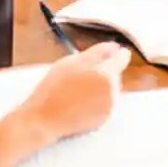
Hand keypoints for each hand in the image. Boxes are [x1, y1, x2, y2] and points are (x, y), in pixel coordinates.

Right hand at [15, 42, 130, 144]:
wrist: (44, 119)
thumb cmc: (54, 88)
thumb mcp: (72, 62)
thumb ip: (97, 52)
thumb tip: (115, 47)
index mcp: (106, 72)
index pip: (122, 57)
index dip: (116, 53)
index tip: (112, 52)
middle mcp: (113, 89)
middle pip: (115, 72)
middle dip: (103, 71)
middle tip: (80, 76)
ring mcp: (110, 104)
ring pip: (111, 87)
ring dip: (100, 86)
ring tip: (77, 92)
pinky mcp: (106, 117)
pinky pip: (106, 102)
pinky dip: (98, 100)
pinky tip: (80, 103)